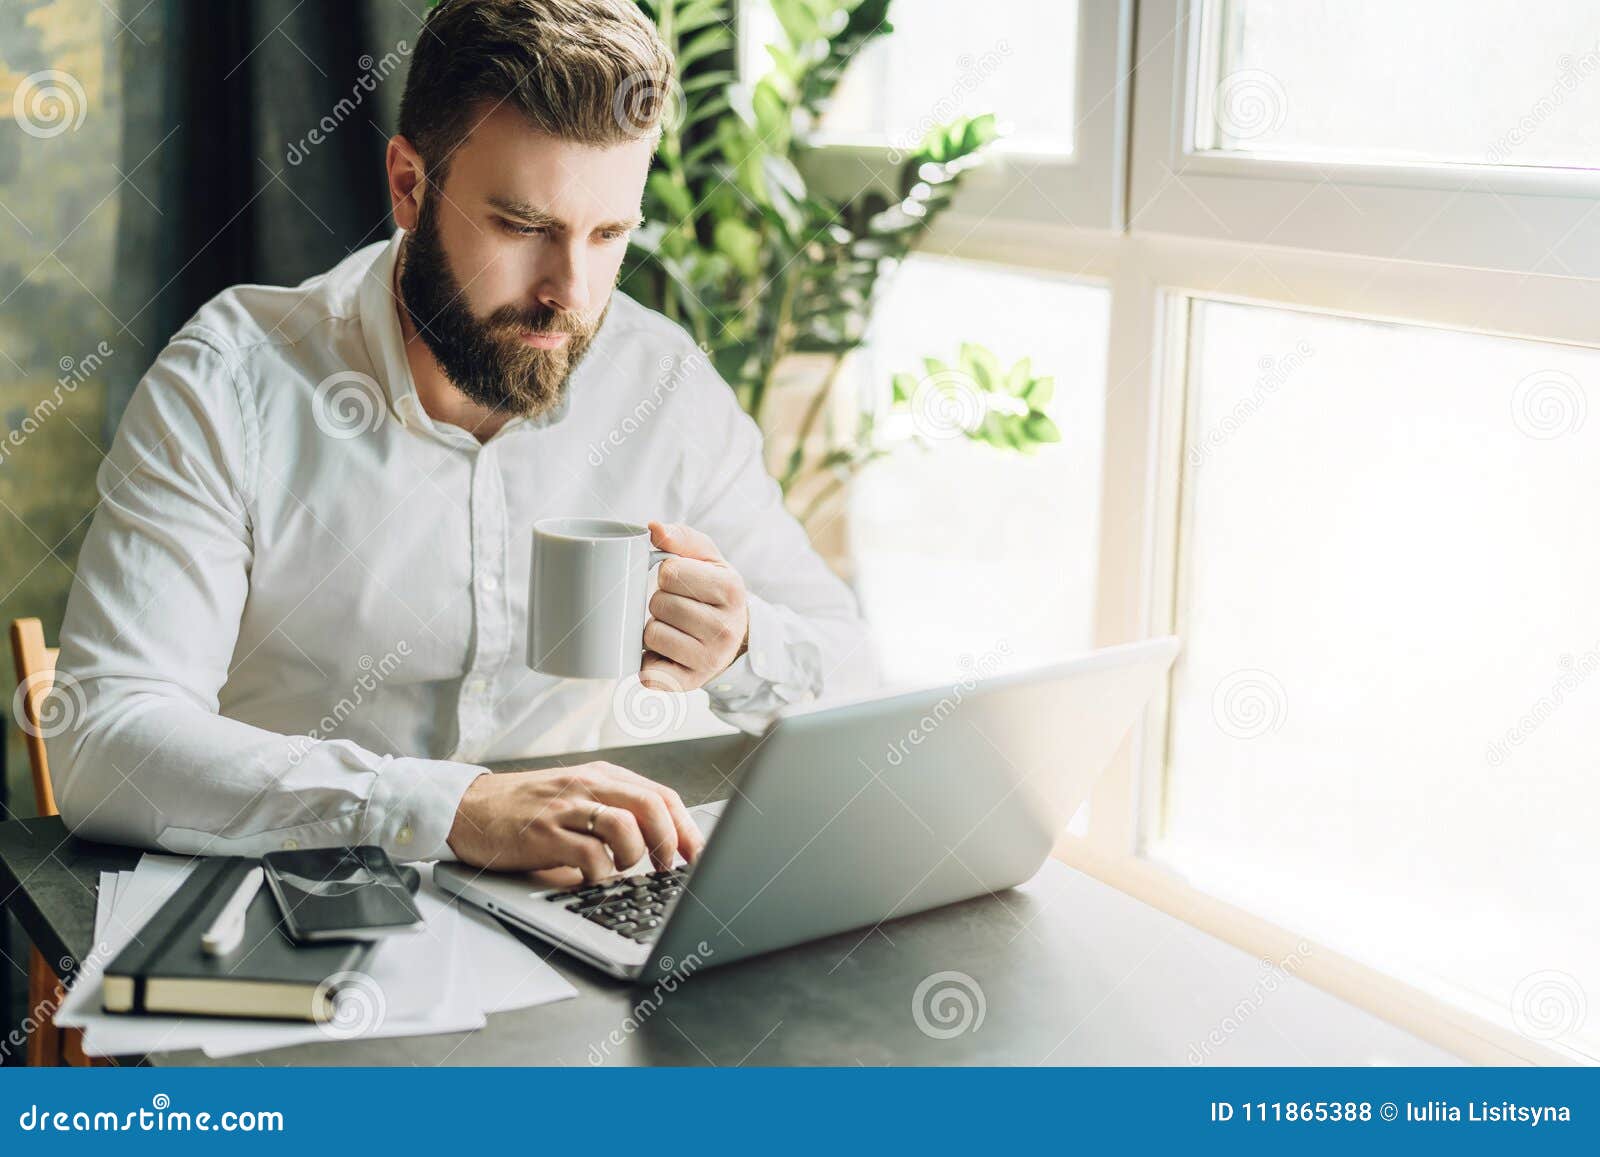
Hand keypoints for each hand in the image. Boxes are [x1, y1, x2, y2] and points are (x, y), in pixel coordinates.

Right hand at [445, 762, 704, 877]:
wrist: (468, 809)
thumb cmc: (525, 809)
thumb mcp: (576, 797)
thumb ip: (613, 810)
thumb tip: (662, 847)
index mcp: (602, 776)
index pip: (661, 794)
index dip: (685, 827)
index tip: (697, 855)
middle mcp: (588, 785)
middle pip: (651, 805)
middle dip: (669, 842)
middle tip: (668, 868)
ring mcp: (566, 806)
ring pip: (625, 826)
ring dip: (634, 856)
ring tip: (624, 871)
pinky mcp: (544, 832)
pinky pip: (589, 855)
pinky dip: (601, 874)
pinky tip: (593, 880)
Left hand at [641, 520, 748, 692]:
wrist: (736, 638)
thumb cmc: (713, 592)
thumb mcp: (708, 558)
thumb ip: (681, 537)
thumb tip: (653, 529)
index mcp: (731, 590)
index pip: (671, 572)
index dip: (667, 574)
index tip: (681, 582)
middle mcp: (724, 629)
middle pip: (659, 604)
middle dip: (660, 602)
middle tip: (677, 608)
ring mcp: (709, 660)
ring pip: (651, 634)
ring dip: (653, 629)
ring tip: (673, 629)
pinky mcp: (689, 684)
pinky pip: (648, 672)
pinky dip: (648, 661)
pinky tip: (664, 654)